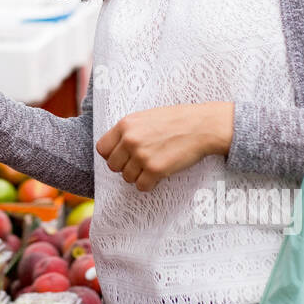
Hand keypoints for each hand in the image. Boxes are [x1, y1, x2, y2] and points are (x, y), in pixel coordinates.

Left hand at [95, 102, 234, 191]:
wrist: (202, 125)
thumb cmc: (176, 120)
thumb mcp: (146, 117)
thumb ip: (129, 131)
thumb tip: (116, 148)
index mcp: (125, 124)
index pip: (102, 148)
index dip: (112, 155)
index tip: (122, 156)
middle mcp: (130, 140)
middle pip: (113, 165)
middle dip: (125, 167)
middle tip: (140, 163)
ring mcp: (142, 155)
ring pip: (127, 177)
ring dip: (139, 176)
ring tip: (153, 166)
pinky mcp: (155, 169)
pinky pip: (142, 186)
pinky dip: (149, 184)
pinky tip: (159, 175)